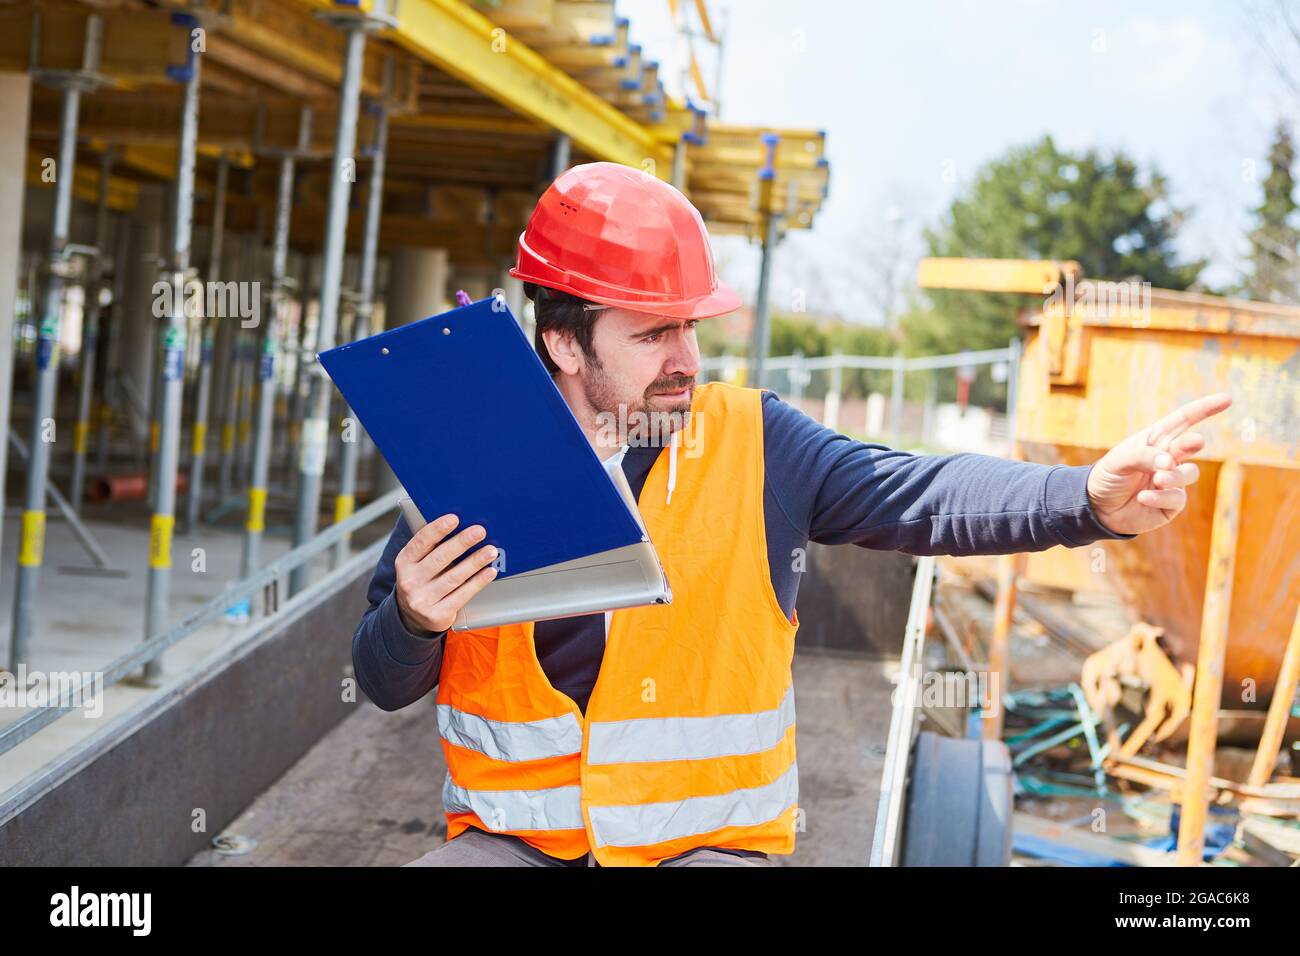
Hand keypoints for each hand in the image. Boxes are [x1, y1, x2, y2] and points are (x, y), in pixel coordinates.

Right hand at [394, 513, 499, 633]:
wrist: (413, 617)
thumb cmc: (422, 580)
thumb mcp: (418, 563)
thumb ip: (432, 546)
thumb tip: (461, 525)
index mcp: (404, 562)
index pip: (420, 542)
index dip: (437, 529)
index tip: (454, 519)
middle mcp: (410, 581)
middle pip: (440, 558)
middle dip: (462, 542)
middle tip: (479, 531)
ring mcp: (422, 600)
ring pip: (454, 577)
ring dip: (475, 562)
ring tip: (491, 551)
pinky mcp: (437, 615)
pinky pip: (462, 595)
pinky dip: (478, 582)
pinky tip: (489, 572)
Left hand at [1085, 393, 1231, 535]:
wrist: (1098, 508)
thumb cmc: (1108, 477)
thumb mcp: (1118, 461)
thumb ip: (1142, 456)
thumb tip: (1170, 462)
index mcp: (1156, 440)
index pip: (1183, 420)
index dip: (1205, 409)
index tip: (1227, 399)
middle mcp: (1169, 458)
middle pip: (1190, 444)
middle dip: (1193, 443)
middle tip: (1194, 442)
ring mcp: (1173, 481)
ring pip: (1189, 473)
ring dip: (1173, 476)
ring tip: (1156, 480)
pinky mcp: (1172, 504)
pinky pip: (1177, 498)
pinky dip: (1160, 497)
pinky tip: (1143, 498)